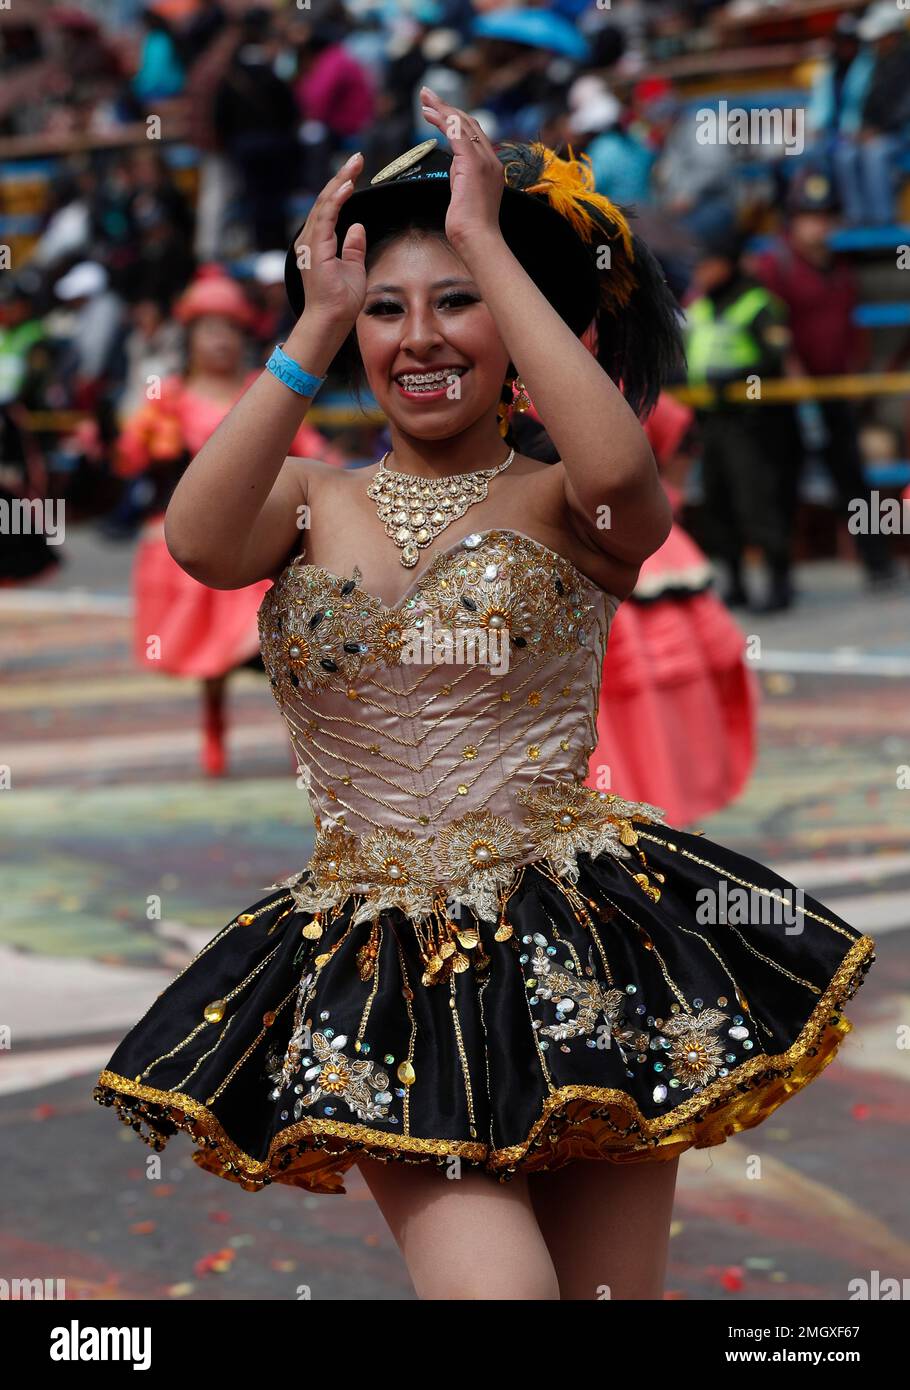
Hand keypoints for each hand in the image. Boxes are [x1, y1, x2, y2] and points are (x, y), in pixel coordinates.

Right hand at [293, 152, 366, 327]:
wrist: (331, 321)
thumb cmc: (341, 302)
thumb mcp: (353, 268)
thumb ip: (353, 247)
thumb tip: (358, 227)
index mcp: (318, 242)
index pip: (330, 208)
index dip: (342, 187)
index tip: (355, 170)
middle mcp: (310, 239)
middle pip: (325, 200)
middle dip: (341, 177)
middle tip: (356, 158)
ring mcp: (310, 243)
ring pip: (324, 204)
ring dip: (339, 182)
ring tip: (354, 164)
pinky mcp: (315, 248)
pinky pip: (326, 218)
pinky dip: (336, 200)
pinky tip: (347, 185)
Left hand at [419, 86, 504, 254]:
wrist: (478, 239)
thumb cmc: (470, 228)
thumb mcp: (465, 196)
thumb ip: (461, 178)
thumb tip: (454, 169)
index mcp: (491, 167)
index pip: (474, 135)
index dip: (455, 120)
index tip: (438, 111)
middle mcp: (491, 159)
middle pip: (468, 123)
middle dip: (446, 107)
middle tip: (427, 95)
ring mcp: (483, 160)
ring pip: (461, 124)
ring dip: (441, 108)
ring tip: (425, 98)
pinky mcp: (472, 163)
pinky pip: (456, 133)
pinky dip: (442, 120)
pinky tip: (429, 113)